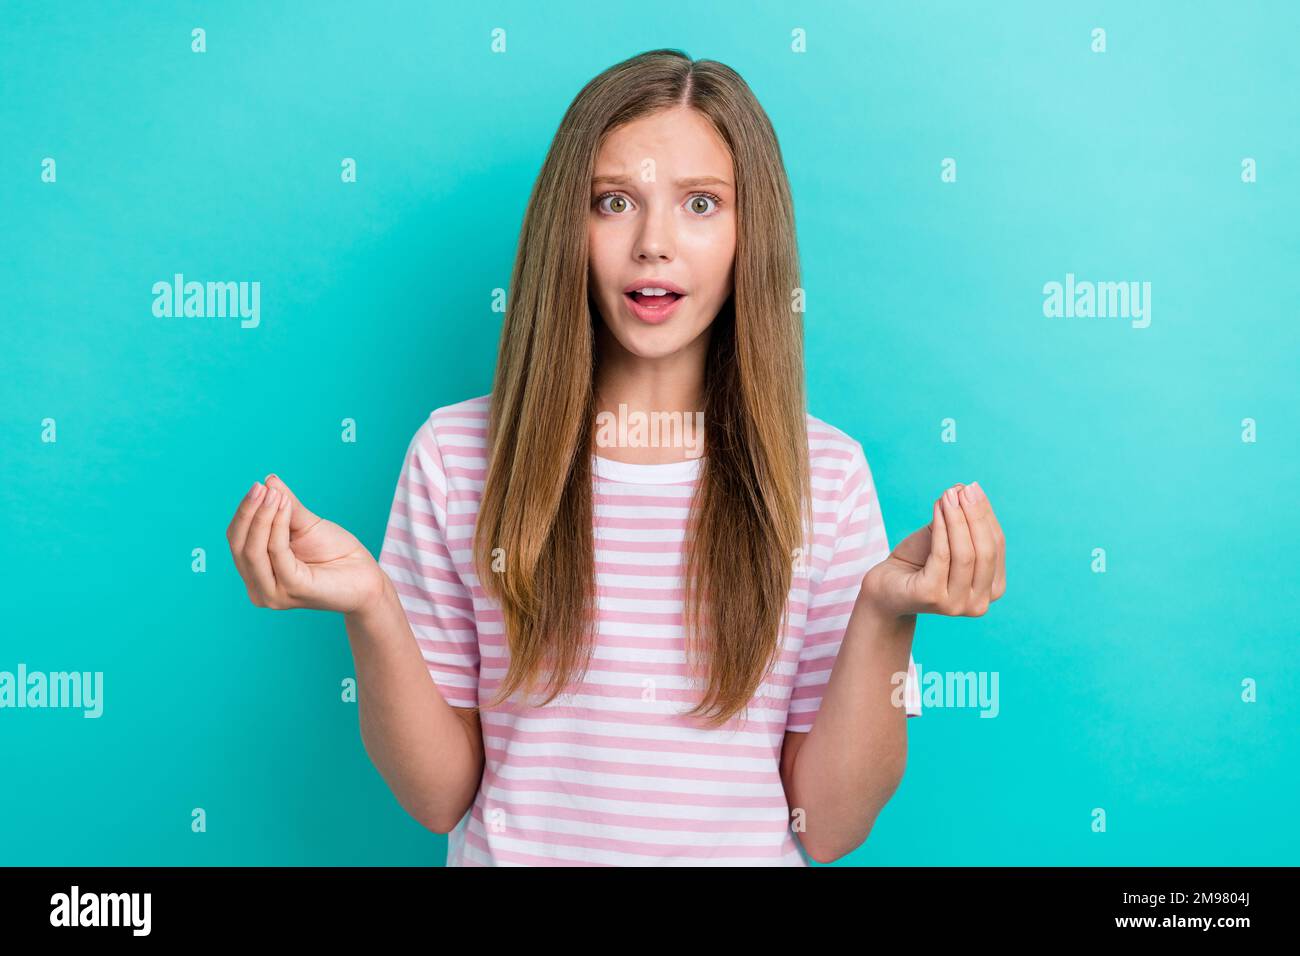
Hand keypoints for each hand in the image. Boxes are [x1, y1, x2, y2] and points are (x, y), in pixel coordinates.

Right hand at [226, 474, 387, 615]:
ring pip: (254, 551)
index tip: (258, 486)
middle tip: (261, 488)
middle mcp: (260, 588)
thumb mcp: (305, 524)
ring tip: (274, 494)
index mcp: (256, 574)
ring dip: (262, 518)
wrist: (366, 576)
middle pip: (239, 546)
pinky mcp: (293, 590)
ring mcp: (274, 593)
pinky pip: (277, 553)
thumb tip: (269, 480)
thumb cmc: (335, 553)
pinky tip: (285, 506)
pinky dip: (278, 527)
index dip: (244, 513)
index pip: (237, 540)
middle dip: (249, 513)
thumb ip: (286, 506)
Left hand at [862, 481, 1005, 619]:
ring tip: (948, 495)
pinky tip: (936, 509)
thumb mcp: (946, 538)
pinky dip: (941, 529)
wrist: (887, 586)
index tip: (973, 487)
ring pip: (964, 554)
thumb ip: (962, 519)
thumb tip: (968, 489)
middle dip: (975, 516)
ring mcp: (956, 604)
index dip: (986, 515)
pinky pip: (941, 556)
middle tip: (964, 489)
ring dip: (956, 519)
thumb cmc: (920, 562)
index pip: (996, 546)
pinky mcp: (932, 597)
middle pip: (985, 551)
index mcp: (992, 588)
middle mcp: (979, 603)